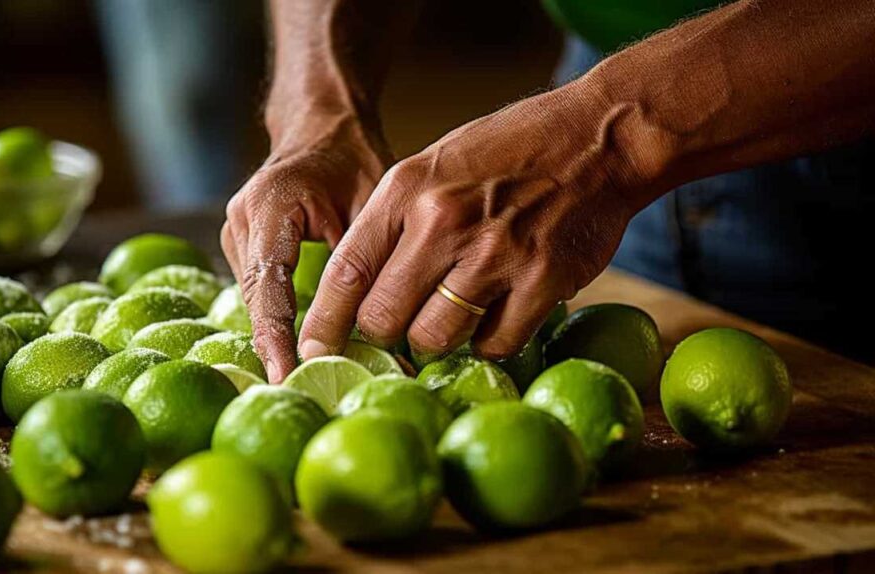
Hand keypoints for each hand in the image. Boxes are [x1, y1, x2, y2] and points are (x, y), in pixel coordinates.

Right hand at [223, 108, 392, 382]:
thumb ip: (367, 261)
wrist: (322, 127)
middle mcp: (243, 219)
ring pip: (256, 301)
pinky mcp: (243, 245)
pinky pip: (260, 292)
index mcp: (271, 204)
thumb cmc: (354, 159)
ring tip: (304, 382)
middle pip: (257, 300)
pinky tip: (301, 352)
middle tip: (302, 392)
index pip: (268, 282)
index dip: (275, 335)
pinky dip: (279, 320)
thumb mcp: (371, 203)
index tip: (284, 376)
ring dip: (278, 338)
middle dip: (277, 348)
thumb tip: (380, 327)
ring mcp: (237, 232)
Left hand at [298, 78, 656, 360]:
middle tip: (396, 335)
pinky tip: (495, 317)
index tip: (312, 350)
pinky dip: (489, 342)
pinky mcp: (542, 280)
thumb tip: (356, 291)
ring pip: (435, 337)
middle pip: (384, 317)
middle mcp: (443, 222)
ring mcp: (495, 254)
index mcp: (407, 191)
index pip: (345, 272)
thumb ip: (393, 223)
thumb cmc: (509, 153)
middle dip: (384, 336)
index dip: (324, 322)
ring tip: (450, 319)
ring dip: (436, 341)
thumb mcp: (433, 167)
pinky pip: (495, 342)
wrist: (598, 138)